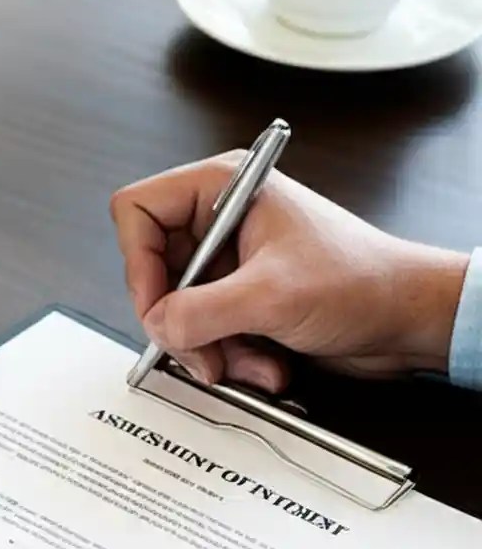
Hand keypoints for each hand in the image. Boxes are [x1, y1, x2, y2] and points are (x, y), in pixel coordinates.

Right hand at [110, 151, 468, 391]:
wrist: (410, 321)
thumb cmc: (365, 281)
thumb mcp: (271, 296)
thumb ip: (202, 311)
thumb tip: (158, 324)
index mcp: (224, 188)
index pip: (138, 212)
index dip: (139, 263)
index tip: (157, 305)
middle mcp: (220, 219)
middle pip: (154, 270)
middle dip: (178, 321)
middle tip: (198, 349)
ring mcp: (229, 260)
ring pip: (177, 309)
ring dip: (208, 346)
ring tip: (248, 359)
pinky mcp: (239, 296)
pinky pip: (204, 330)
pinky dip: (226, 354)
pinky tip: (264, 361)